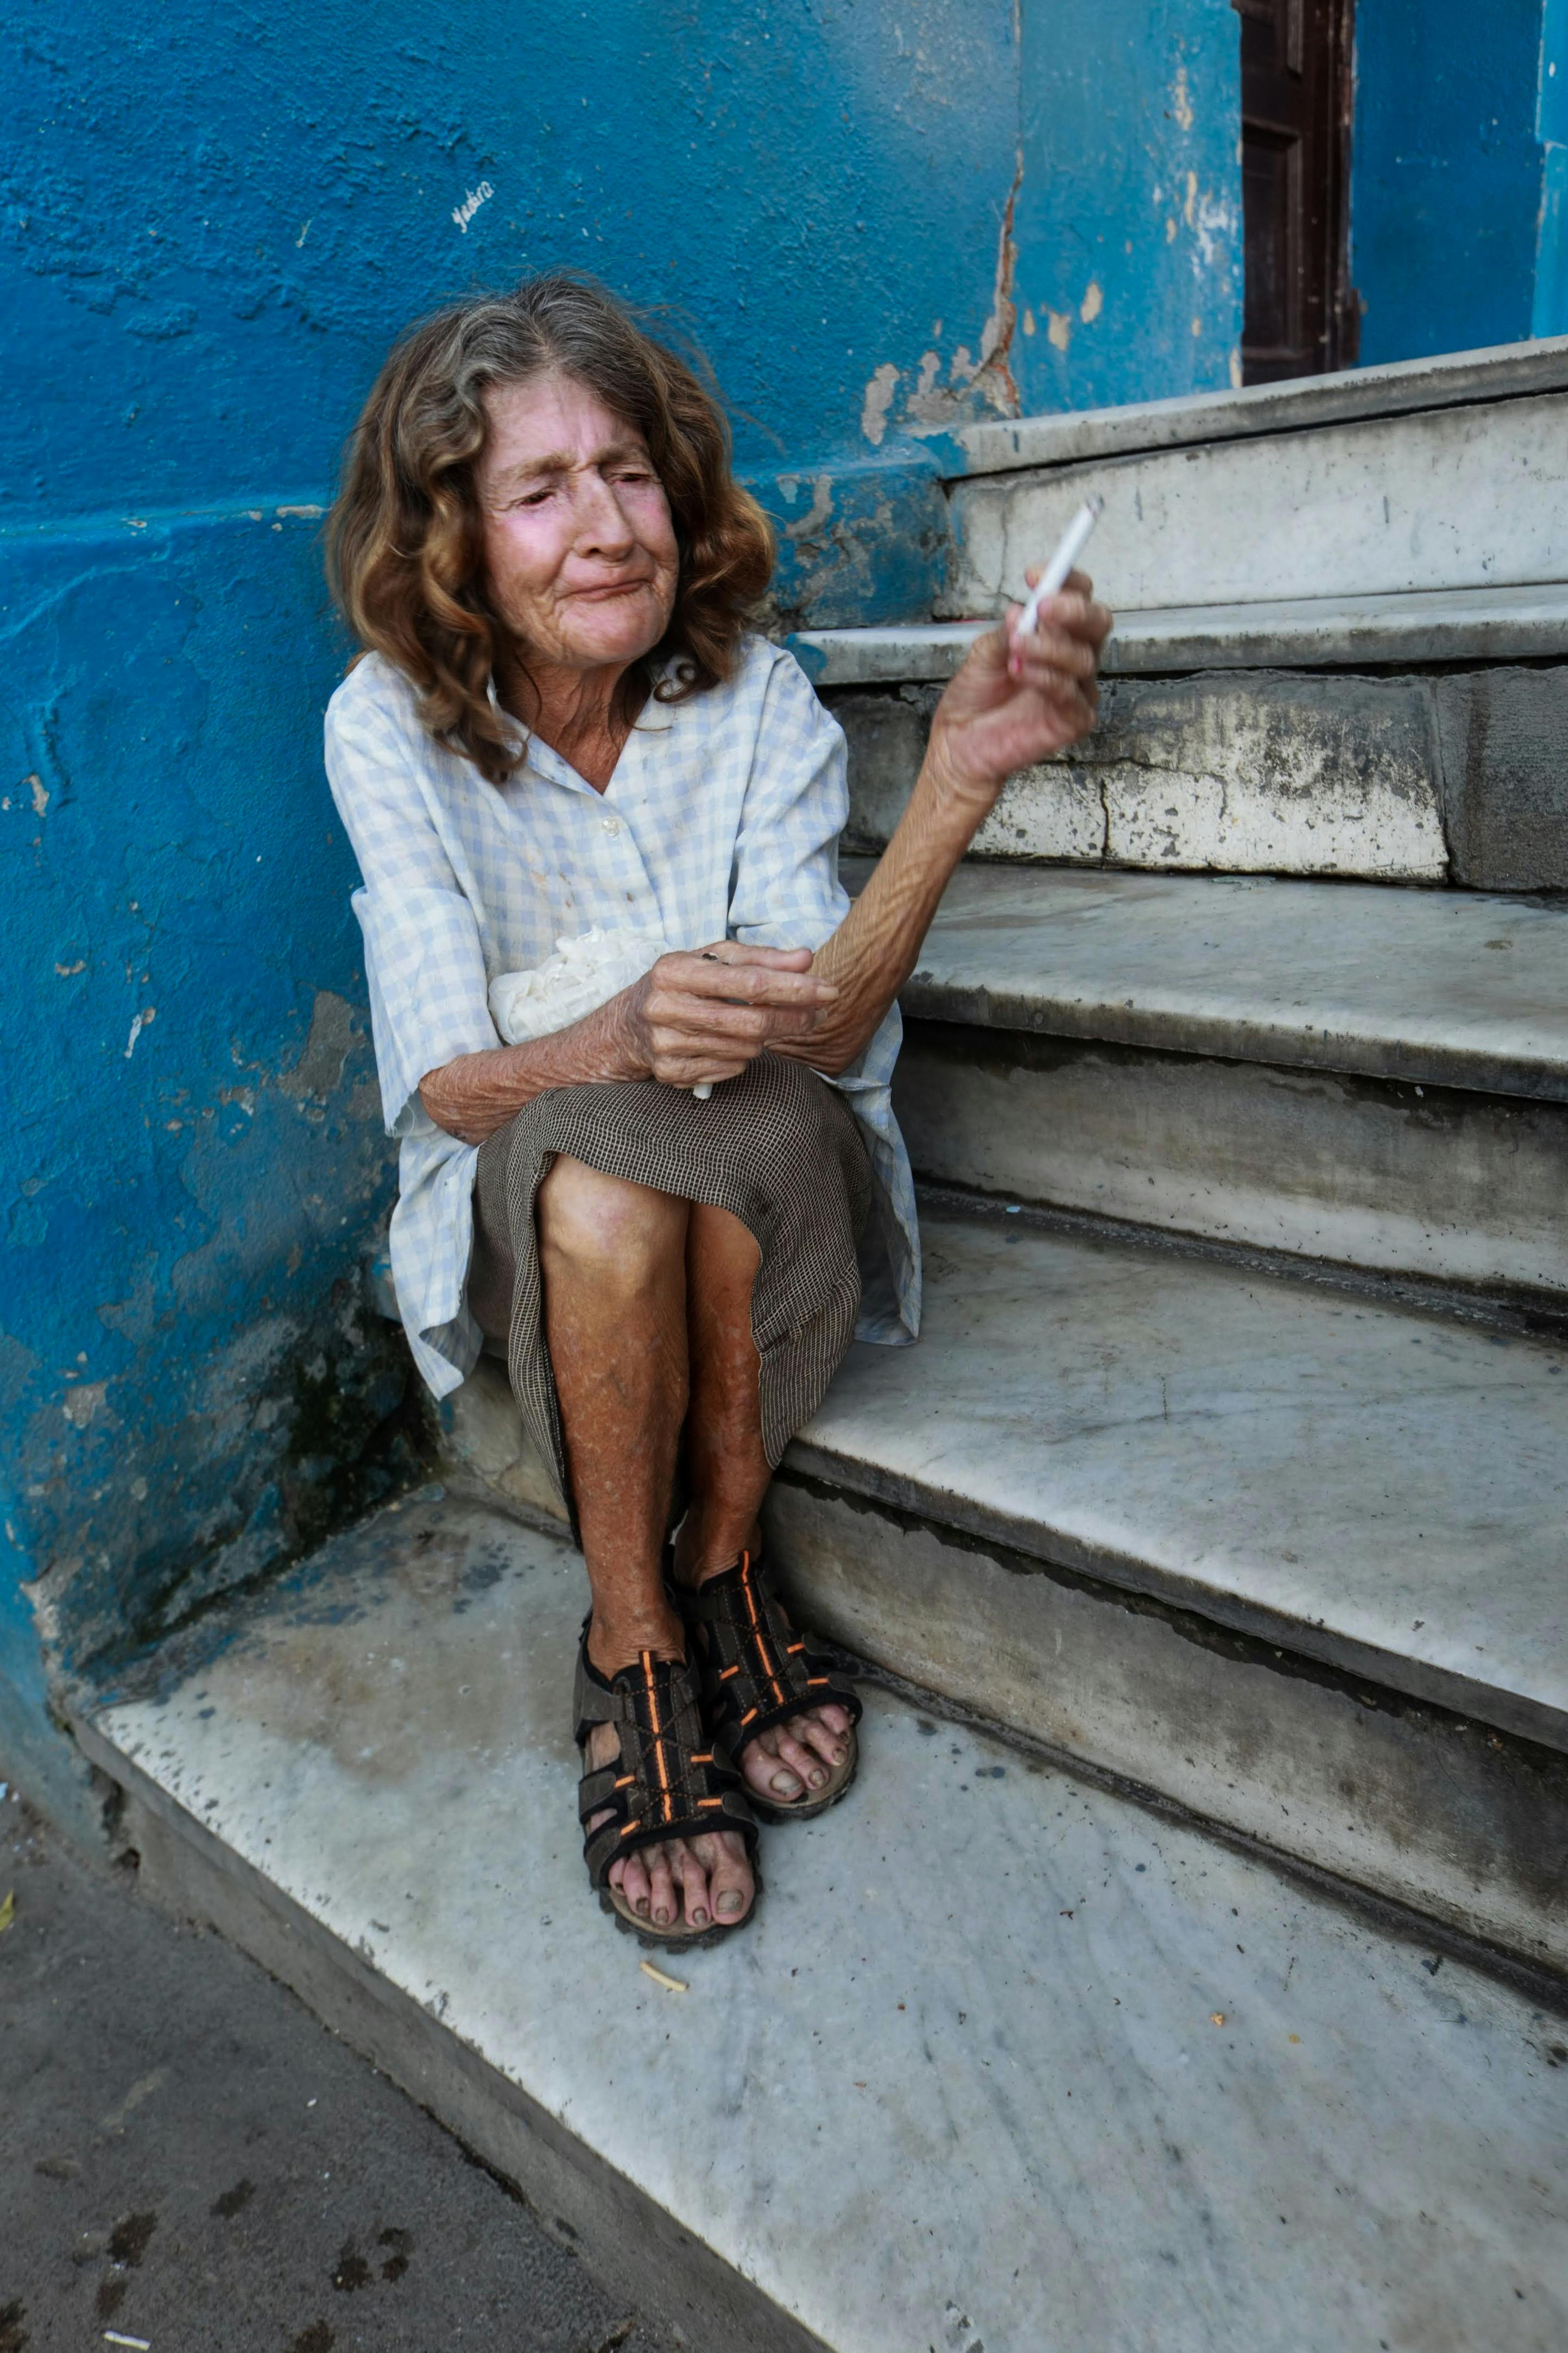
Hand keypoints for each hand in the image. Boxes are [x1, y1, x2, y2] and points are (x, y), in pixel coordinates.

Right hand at [614, 941, 838, 1089]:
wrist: (627, 1024)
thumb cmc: (682, 983)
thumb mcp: (713, 959)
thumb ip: (761, 958)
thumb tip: (806, 959)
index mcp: (676, 970)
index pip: (749, 982)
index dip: (795, 988)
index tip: (829, 990)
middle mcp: (665, 1007)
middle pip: (751, 1022)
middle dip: (794, 1020)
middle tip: (818, 1014)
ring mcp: (665, 1044)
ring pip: (744, 1048)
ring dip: (767, 1038)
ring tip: (770, 1024)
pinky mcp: (670, 1073)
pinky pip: (730, 1069)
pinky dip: (744, 1057)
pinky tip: (738, 1043)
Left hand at [924, 567, 1111, 820]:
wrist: (959, 745)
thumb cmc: (975, 699)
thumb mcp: (985, 653)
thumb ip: (1008, 631)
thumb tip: (1021, 611)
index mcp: (1057, 635)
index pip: (1078, 598)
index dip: (1065, 581)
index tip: (1033, 575)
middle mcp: (1074, 658)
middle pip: (1098, 622)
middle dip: (1073, 609)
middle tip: (1041, 606)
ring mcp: (1078, 690)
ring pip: (1083, 657)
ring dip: (1048, 647)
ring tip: (1015, 650)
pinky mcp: (1075, 720)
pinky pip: (1071, 693)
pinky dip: (1046, 678)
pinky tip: (1021, 673)